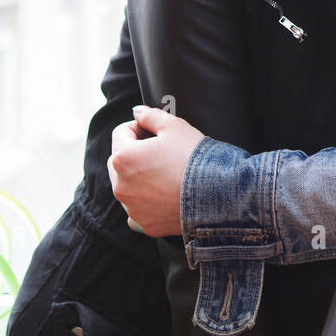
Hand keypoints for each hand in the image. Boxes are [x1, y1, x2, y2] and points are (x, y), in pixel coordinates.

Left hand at [107, 106, 205, 236]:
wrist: (216, 195)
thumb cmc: (195, 158)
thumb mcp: (175, 126)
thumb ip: (150, 115)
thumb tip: (138, 112)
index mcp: (123, 158)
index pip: (121, 132)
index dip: (139, 127)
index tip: (154, 131)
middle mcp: (120, 185)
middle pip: (119, 160)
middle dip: (135, 153)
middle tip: (161, 151)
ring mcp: (131, 207)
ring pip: (127, 185)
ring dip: (139, 178)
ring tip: (167, 173)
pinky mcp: (144, 224)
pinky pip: (137, 209)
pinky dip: (146, 202)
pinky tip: (165, 195)